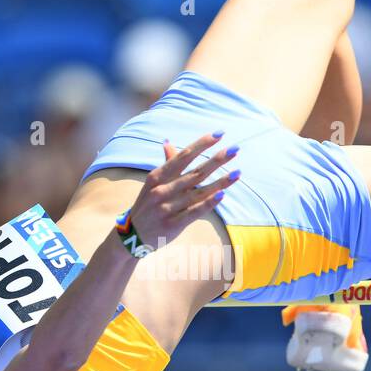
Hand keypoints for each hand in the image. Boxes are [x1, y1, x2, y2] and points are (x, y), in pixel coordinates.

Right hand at [124, 132, 239, 249]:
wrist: (133, 236)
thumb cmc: (147, 205)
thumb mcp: (152, 184)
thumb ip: (166, 165)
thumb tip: (168, 142)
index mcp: (157, 176)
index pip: (183, 156)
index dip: (202, 144)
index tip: (220, 134)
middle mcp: (162, 190)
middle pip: (195, 172)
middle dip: (217, 160)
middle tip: (235, 149)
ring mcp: (167, 207)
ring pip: (198, 192)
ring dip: (220, 182)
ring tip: (237, 173)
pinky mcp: (173, 224)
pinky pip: (194, 212)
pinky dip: (208, 203)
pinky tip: (222, 195)